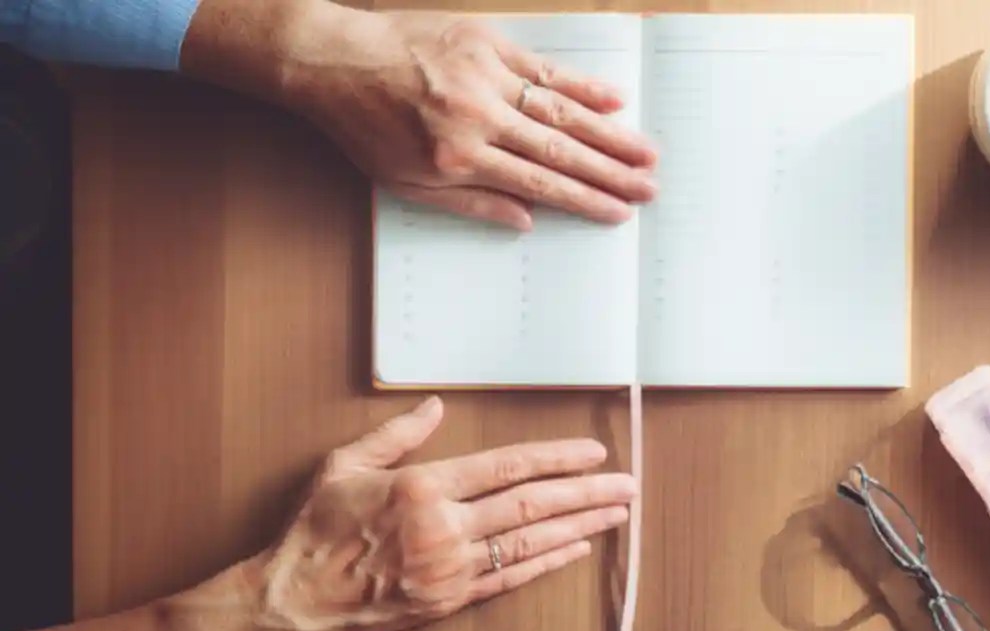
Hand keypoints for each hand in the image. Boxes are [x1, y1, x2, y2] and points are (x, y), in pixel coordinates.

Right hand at [252, 397, 634, 630]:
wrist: (296, 599)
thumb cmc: (317, 529)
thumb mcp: (345, 464)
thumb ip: (396, 434)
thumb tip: (436, 405)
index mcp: (423, 489)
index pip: (507, 467)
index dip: (556, 458)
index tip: (592, 453)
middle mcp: (444, 529)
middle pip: (532, 506)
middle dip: (586, 493)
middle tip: (627, 484)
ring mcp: (451, 569)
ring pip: (530, 543)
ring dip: (579, 526)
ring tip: (616, 514)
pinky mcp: (450, 600)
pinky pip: (509, 578)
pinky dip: (546, 564)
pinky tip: (576, 551)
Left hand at [279, 4, 657, 228]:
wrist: (331, 61)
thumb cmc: (364, 126)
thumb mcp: (405, 183)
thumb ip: (471, 203)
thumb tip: (527, 220)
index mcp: (460, 157)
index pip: (540, 184)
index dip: (585, 200)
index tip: (619, 211)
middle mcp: (479, 116)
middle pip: (561, 150)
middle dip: (611, 172)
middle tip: (649, 185)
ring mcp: (486, 76)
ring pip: (560, 110)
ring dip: (609, 132)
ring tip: (644, 151)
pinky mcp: (485, 43)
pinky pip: (542, 67)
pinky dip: (580, 84)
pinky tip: (614, 97)